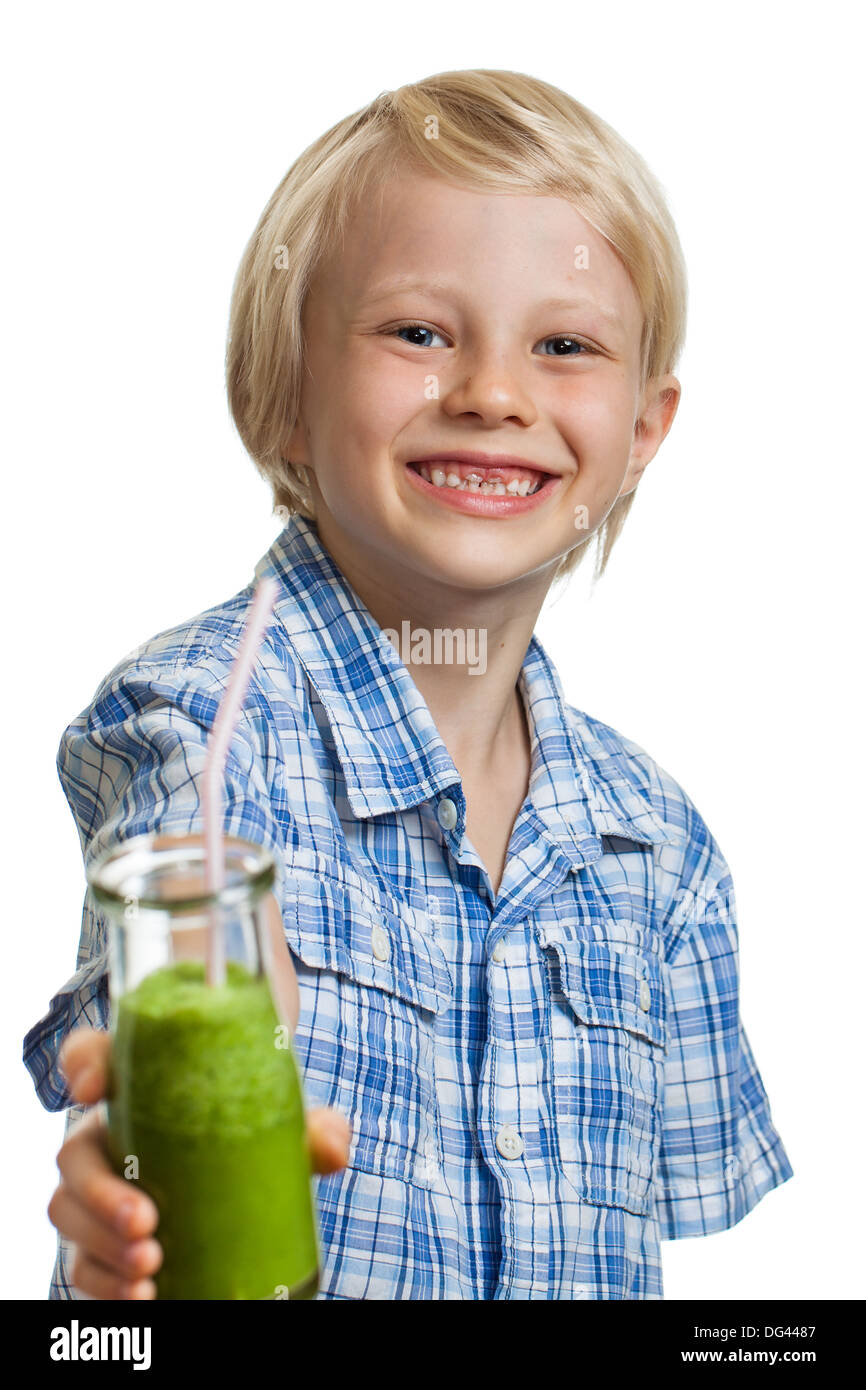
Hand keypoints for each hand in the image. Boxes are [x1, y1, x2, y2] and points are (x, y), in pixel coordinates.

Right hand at [48, 1025, 350, 1298]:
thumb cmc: (251, 1120)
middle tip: (147, 1223)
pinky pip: (83, 1260)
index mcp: (136, 1084)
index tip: (96, 1087)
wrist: (244, 1156)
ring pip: (68, 1210)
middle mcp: (106, 1131)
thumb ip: (311, 1127)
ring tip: (149, 1268)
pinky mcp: (104, 1234)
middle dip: (100, 1193)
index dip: (83, 1065)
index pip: (90, 1054)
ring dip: (100, 1245)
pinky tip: (141, 1296)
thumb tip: (334, 1149)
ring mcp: (99, 1186)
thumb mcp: (282, 1117)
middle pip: (73, 1153)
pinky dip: (103, 1281)